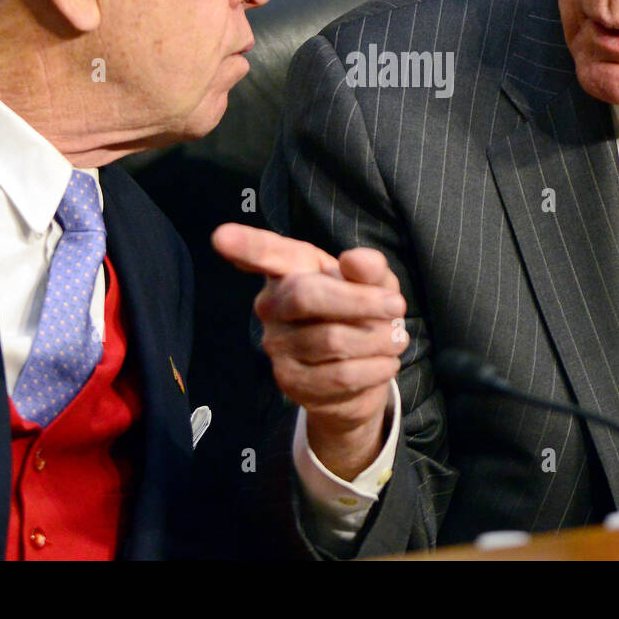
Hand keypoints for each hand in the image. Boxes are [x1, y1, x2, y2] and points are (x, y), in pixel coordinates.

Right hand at [211, 223, 407, 479]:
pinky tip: (385, 363)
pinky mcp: (290, 382)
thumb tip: (355, 261)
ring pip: (332, 340)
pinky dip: (376, 368)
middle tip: (397, 306)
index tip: (221, 236)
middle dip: (360, 301)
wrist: (364, 373)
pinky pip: (341, 375)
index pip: (266, 254)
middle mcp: (272, 305)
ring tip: (394, 339)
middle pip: (306, 295)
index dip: (245, 245)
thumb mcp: (376, 284)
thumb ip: (370, 270)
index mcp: (290, 270)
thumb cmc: (363, 313)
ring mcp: (276, 346)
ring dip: (378, 340)